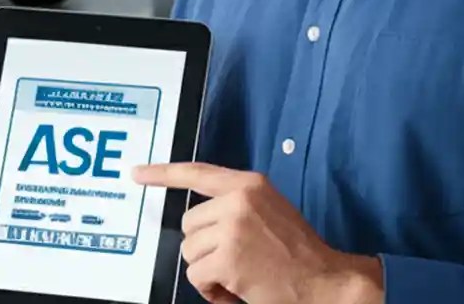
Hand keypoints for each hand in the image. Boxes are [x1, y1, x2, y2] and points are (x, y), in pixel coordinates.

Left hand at [132, 163, 383, 303]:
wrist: (326, 282)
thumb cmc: (298, 253)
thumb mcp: (269, 211)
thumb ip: (236, 205)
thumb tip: (199, 221)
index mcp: (249, 184)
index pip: (197, 173)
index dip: (162, 173)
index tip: (137, 173)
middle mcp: (238, 200)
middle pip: (189, 224)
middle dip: (204, 248)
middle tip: (233, 261)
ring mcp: (232, 228)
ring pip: (190, 252)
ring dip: (208, 271)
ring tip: (238, 276)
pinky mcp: (228, 257)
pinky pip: (197, 276)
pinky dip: (211, 290)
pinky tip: (235, 291)